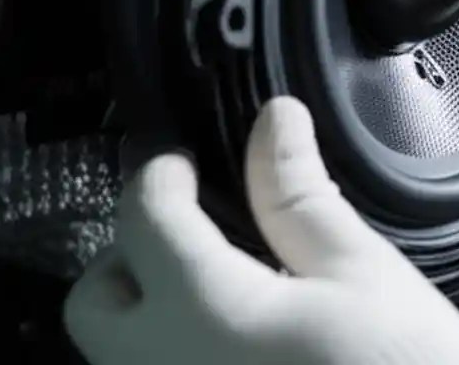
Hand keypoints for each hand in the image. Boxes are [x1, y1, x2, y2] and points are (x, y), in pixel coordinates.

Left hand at [64, 97, 458, 364]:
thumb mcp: (364, 276)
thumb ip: (301, 197)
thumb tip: (274, 117)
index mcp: (198, 311)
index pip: (142, 216)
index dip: (161, 173)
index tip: (190, 162)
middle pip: (94, 301)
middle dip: (131, 253)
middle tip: (198, 234)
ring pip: (117, 353)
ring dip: (151, 310)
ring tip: (231, 293)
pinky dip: (180, 354)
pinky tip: (242, 346)